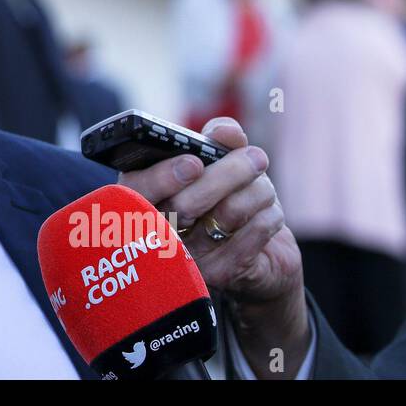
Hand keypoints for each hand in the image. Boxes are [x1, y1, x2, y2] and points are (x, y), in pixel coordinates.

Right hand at [117, 117, 310, 376]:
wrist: (253, 255)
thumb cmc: (223, 198)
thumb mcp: (217, 163)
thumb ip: (218, 139)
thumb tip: (224, 131)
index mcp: (140, 197)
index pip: (136, 191)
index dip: (162, 177)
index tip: (194, 163)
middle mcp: (155, 231)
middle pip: (185, 203)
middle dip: (229, 174)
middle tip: (257, 156)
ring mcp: (186, 258)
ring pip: (226, 213)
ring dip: (258, 191)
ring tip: (264, 184)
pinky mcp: (219, 275)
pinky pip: (253, 234)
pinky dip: (269, 214)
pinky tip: (268, 211)